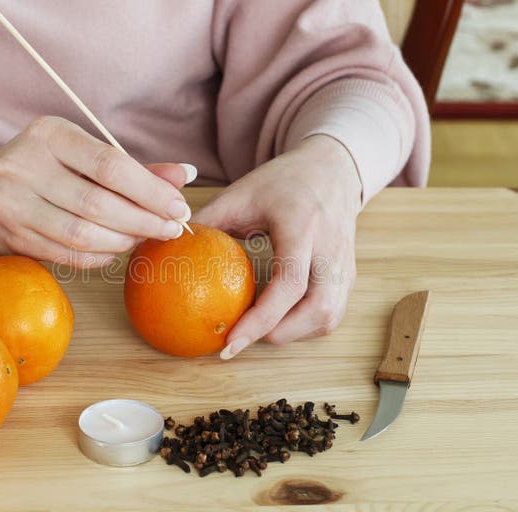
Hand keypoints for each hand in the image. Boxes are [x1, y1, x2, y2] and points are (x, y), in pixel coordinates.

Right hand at [0, 116, 193, 266]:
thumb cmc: (42, 168)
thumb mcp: (82, 154)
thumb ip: (133, 167)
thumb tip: (185, 175)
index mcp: (50, 135)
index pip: (110, 164)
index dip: (150, 190)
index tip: (178, 206)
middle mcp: (26, 166)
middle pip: (99, 203)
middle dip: (144, 220)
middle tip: (172, 228)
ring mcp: (14, 204)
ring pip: (84, 234)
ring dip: (125, 241)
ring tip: (144, 236)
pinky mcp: (11, 238)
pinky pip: (69, 255)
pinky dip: (101, 257)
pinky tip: (116, 249)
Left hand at [192, 135, 361, 358]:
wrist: (331, 168)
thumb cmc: (282, 181)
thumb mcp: (241, 193)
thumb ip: (208, 221)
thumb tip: (168, 246)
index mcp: (302, 226)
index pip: (288, 283)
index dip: (261, 319)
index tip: (230, 343)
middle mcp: (330, 247)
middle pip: (319, 309)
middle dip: (280, 334)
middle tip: (242, 340)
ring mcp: (345, 262)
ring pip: (330, 315)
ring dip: (295, 332)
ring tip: (261, 331)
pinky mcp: (350, 272)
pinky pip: (334, 311)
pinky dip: (307, 324)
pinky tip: (281, 321)